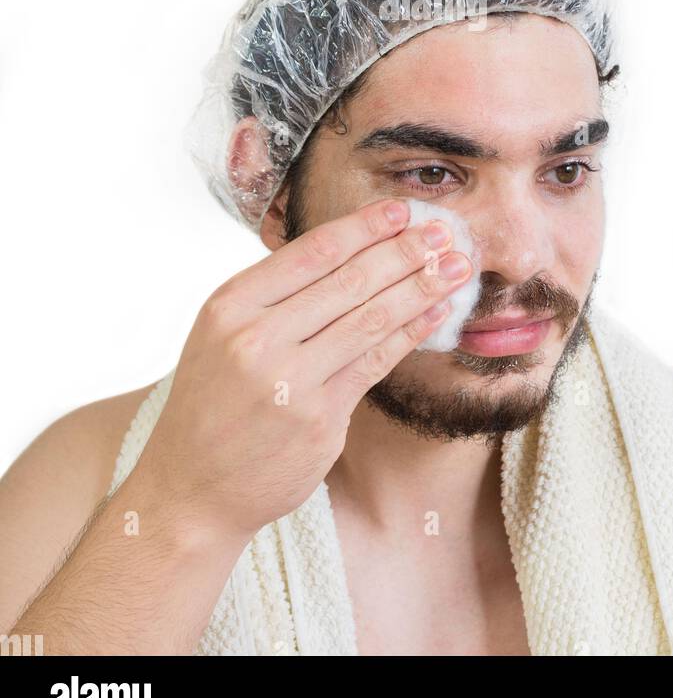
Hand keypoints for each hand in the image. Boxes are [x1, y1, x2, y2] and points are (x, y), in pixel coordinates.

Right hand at [130, 199, 471, 542]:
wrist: (191, 488)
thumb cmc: (214, 402)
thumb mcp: (222, 334)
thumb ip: (274, 295)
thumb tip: (350, 249)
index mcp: (230, 305)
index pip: (311, 251)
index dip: (363, 227)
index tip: (400, 209)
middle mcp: (256, 338)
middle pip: (348, 281)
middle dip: (404, 251)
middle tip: (444, 230)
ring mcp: (289, 381)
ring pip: (370, 319)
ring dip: (421, 287)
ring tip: (456, 266)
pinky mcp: (318, 419)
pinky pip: (375, 363)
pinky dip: (411, 333)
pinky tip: (436, 314)